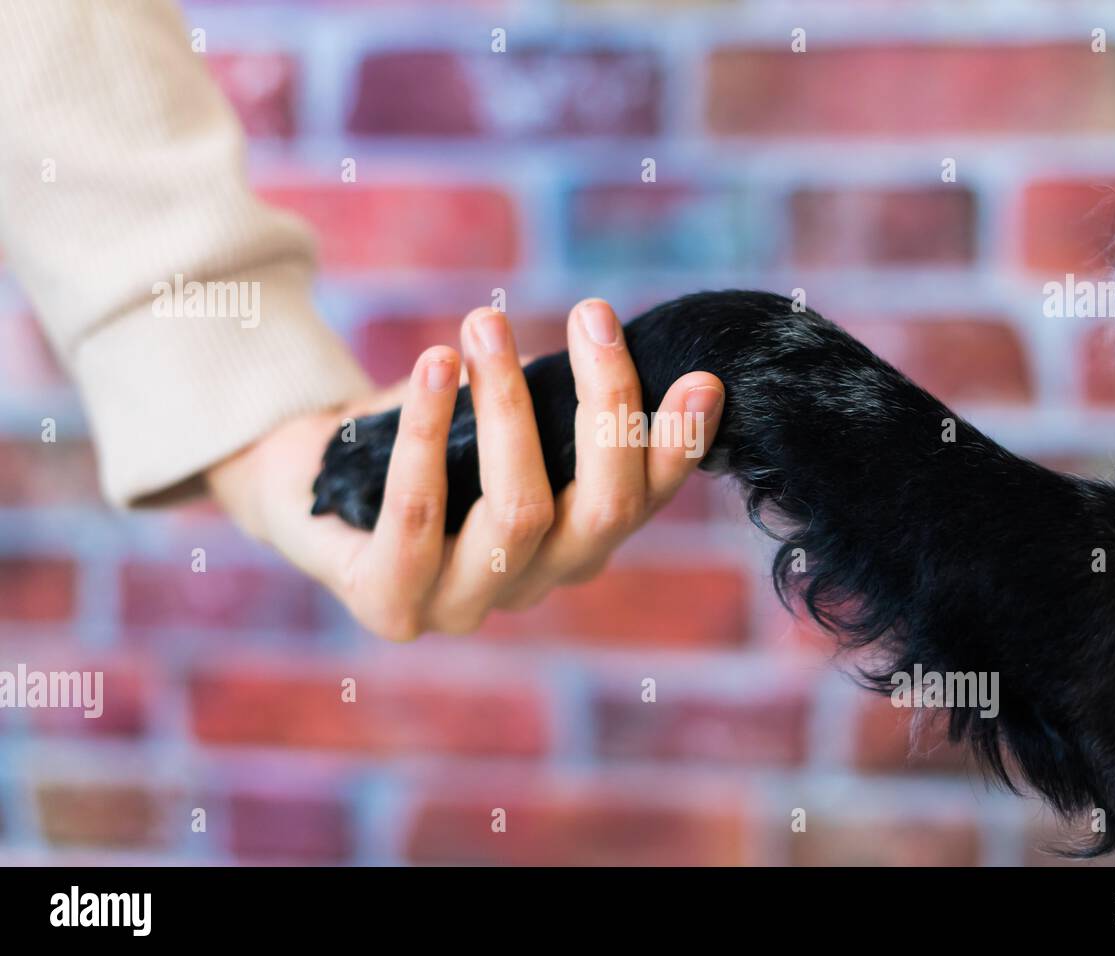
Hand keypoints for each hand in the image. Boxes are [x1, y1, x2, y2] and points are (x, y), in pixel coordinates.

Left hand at [206, 299, 724, 640]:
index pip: (643, 504)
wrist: (303, 482)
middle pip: (601, 512)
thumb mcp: (501, 424)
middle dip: (606, 406)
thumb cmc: (420, 443)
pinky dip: (428, 427)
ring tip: (485, 322)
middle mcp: (530, 586)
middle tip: (591, 313)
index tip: (701, 378)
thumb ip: (558, 408)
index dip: (678, 447)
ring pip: (520, 510)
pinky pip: (420, 511)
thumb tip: (613, 339)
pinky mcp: (388, 600)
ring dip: (509, 404)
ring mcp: (460, 605)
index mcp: (570, 549)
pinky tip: (435, 364)